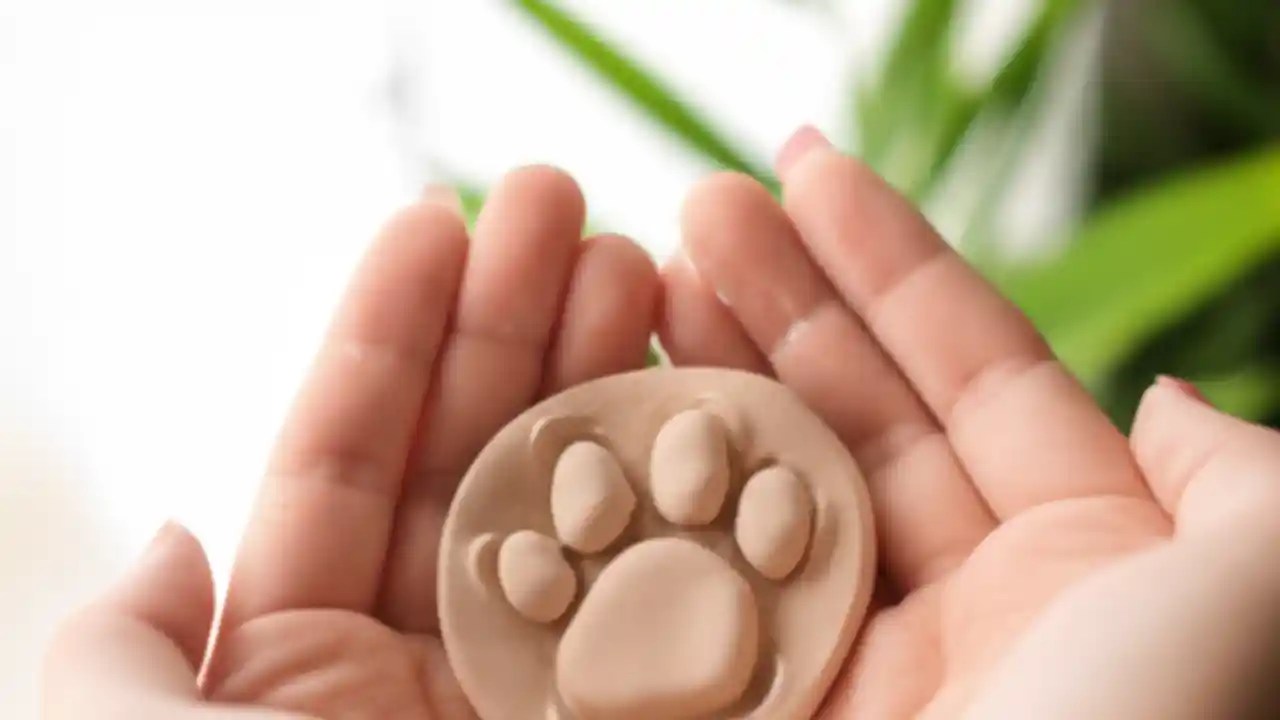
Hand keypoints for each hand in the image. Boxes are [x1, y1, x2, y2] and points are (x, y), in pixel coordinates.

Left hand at [41, 167, 659, 718]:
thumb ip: (120, 642)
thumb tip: (174, 535)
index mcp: (306, 649)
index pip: (345, 457)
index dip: (385, 334)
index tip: (430, 222)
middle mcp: (428, 648)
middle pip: (471, 448)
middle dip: (509, 314)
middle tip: (552, 200)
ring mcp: (540, 677)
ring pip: (573, 494)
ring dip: (600, 365)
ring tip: (628, 256)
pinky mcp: (645, 704)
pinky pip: (669, 576)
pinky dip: (686, 477)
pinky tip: (696, 375)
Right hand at [660, 127, 1279, 718]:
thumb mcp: (1257, 605)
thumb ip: (1241, 490)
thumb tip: (1169, 395)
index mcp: (1077, 565)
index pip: (970, 372)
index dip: (890, 262)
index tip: (806, 167)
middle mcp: (956, 608)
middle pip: (849, 413)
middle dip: (775, 300)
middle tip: (695, 208)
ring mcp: (847, 667)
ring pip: (760, 493)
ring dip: (699, 384)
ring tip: (635, 282)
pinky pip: (691, 596)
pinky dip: (641, 513)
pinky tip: (596, 428)